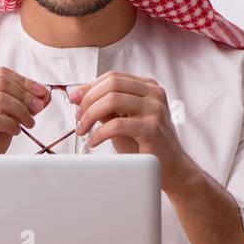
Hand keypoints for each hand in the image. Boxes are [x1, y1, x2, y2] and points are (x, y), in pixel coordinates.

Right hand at [0, 67, 49, 153]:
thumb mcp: (6, 118)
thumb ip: (21, 104)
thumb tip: (44, 94)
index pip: (0, 73)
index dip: (25, 81)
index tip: (41, 93)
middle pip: (0, 82)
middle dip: (25, 95)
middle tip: (37, 108)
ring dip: (20, 111)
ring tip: (27, 123)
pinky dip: (10, 124)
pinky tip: (14, 131)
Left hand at [68, 71, 199, 193]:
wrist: (170, 167)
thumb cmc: (144, 144)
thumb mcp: (121, 120)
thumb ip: (105, 108)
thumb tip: (78, 98)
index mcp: (147, 87)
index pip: (113, 77)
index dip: (89, 86)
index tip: (73, 98)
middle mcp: (154, 94)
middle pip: (112, 84)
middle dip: (88, 99)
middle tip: (77, 116)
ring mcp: (155, 109)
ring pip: (112, 100)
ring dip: (90, 115)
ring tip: (82, 130)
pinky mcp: (152, 128)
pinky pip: (117, 124)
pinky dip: (99, 133)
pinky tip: (94, 142)